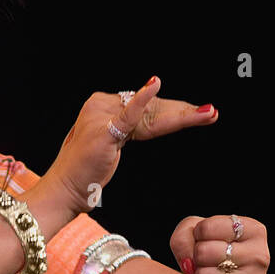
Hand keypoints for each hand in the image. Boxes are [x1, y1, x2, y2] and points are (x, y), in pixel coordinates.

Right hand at [47, 77, 219, 214]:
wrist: (63, 189)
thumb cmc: (83, 172)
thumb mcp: (108, 147)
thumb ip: (124, 130)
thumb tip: (144, 123)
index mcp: (102, 105)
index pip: (146, 106)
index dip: (174, 110)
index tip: (198, 113)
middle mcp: (101, 105)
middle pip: (152, 109)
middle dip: (184, 113)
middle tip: (211, 112)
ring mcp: (101, 117)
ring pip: (149, 114)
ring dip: (182, 114)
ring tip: (208, 112)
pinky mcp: (103, 132)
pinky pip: (127, 116)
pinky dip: (142, 100)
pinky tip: (155, 84)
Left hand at [170, 215, 270, 273]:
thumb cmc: (211, 251)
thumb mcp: (195, 232)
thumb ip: (183, 236)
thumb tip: (189, 263)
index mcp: (252, 229)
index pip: (207, 228)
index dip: (197, 235)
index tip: (207, 239)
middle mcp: (259, 254)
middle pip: (204, 251)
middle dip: (197, 257)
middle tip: (208, 261)